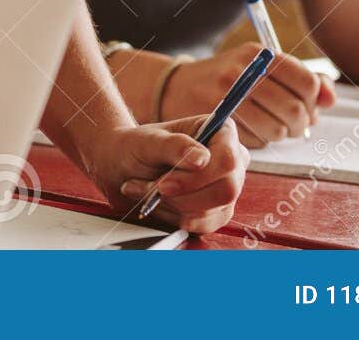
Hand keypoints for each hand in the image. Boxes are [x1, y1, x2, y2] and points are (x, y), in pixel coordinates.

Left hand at [83, 119, 248, 233]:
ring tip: (144, 190)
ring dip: (172, 205)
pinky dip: (174, 217)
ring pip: (212, 210)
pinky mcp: (217, 212)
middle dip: (181, 195)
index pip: (227, 160)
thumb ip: (173, 146)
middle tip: (150, 189)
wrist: (125, 168)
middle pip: (225, 190)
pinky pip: (204, 225)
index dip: (198, 177)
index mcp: (222, 132)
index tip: (163, 184)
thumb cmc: (138, 148)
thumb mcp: (148, 141)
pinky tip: (156, 204)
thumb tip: (202, 159)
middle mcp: (232, 162)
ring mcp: (227, 189)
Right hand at [163, 43, 335, 147]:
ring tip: (273, 128)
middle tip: (293, 125)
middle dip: (300, 124)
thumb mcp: (263, 67)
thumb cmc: (230, 78)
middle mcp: (244, 70)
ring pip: (277, 130)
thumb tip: (330, 99)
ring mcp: (228, 95)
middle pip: (294, 109)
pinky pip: (256, 141)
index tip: (306, 106)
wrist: (178, 87)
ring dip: (281, 135)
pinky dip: (261, 142)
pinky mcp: (218, 118)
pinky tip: (252, 130)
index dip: (313, 101)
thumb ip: (302, 80)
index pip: (307, 82)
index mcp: (260, 54)